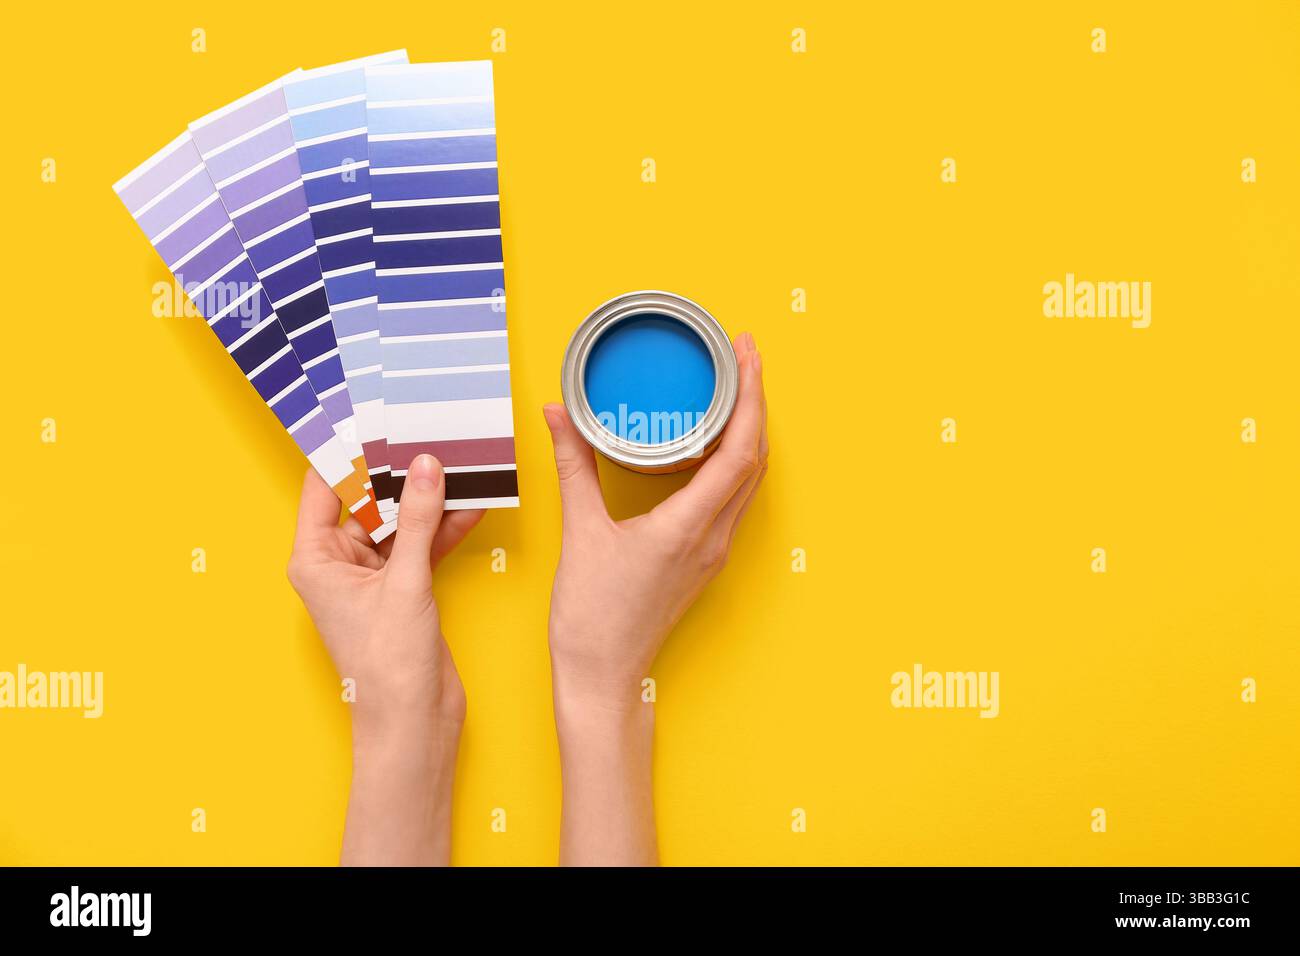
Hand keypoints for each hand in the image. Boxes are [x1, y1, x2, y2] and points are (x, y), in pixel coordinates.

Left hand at [287, 453, 482, 864]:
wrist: (413, 723)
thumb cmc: (387, 667)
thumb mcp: (404, 582)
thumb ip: (416, 520)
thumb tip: (424, 467)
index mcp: (315, 558)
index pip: (324, 487)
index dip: (346, 452)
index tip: (371, 418)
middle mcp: (338, 563)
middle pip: (367, 500)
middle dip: (399, 472)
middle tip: (426, 434)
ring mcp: (373, 576)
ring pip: (400, 521)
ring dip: (428, 499)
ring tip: (458, 463)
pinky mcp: (404, 589)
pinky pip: (421, 544)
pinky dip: (444, 527)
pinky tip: (470, 505)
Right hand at [543, 332, 767, 864]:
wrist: (602, 678)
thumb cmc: (591, 617)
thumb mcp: (578, 533)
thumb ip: (573, 466)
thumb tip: (558, 414)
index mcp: (688, 527)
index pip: (740, 451)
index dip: (751, 397)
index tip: (745, 354)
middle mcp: (713, 538)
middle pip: (755, 460)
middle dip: (755, 403)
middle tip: (741, 358)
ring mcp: (713, 551)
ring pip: (748, 481)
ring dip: (747, 432)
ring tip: (731, 390)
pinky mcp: (703, 560)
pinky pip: (731, 499)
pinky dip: (730, 462)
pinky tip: (709, 444)